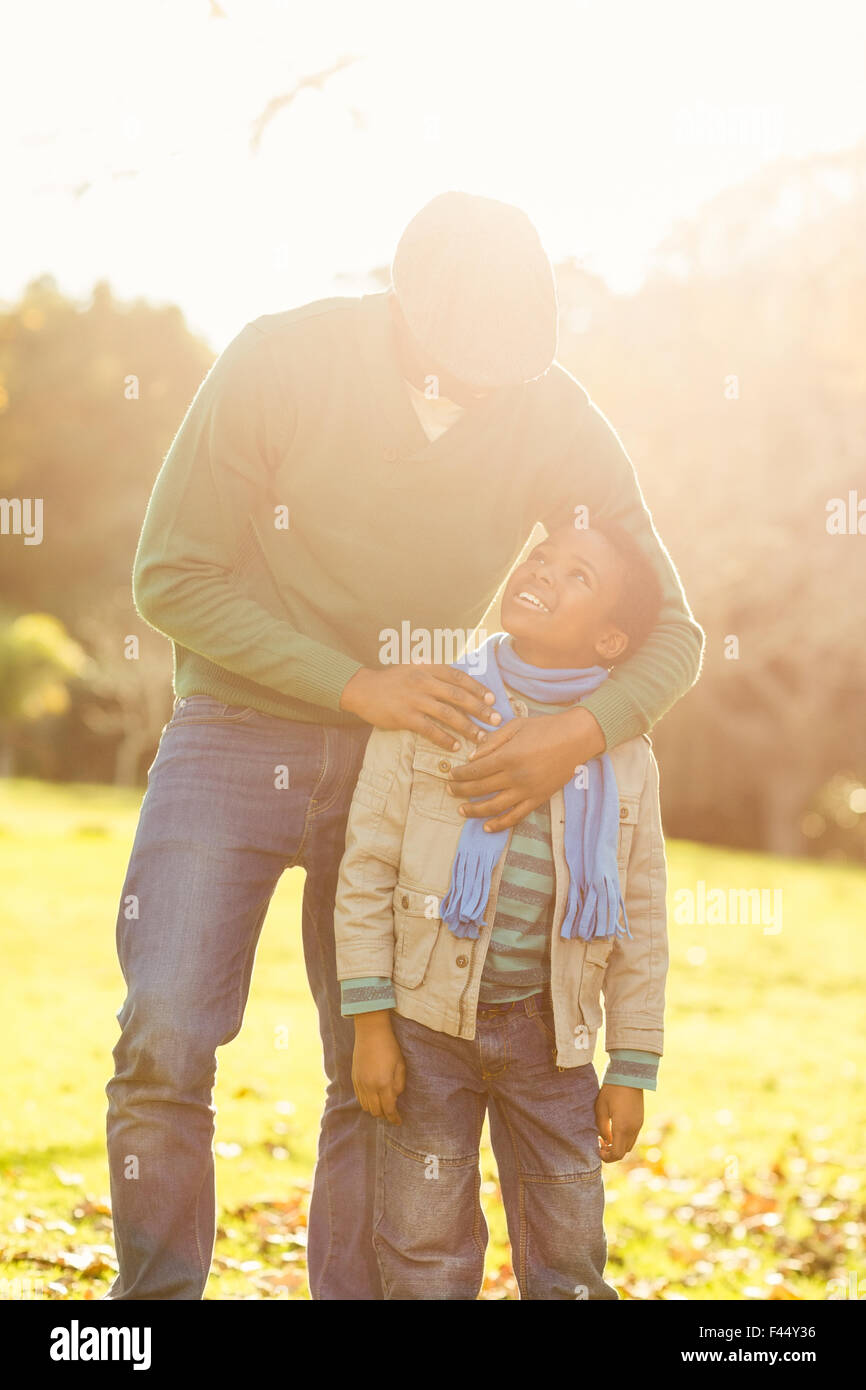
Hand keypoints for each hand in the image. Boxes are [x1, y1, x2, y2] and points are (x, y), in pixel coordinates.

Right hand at [340, 664, 499, 752]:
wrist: (362, 689)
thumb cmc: (391, 680)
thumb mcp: (413, 668)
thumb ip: (434, 673)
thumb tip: (458, 682)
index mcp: (428, 668)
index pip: (459, 677)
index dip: (478, 688)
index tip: (492, 698)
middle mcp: (424, 682)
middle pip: (458, 696)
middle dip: (480, 709)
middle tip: (496, 720)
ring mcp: (414, 700)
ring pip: (448, 714)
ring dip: (467, 727)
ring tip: (481, 737)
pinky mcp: (405, 717)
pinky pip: (430, 729)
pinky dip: (444, 739)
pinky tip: (455, 746)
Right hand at [352, 1012, 405, 1124]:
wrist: (370, 1032)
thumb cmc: (389, 1046)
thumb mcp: (401, 1064)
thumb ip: (399, 1084)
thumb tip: (395, 1097)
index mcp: (383, 1084)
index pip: (389, 1109)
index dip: (394, 1118)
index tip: (399, 1121)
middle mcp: (369, 1086)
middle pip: (376, 1111)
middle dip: (385, 1115)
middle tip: (392, 1113)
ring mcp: (360, 1082)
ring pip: (366, 1106)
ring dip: (375, 1109)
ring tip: (383, 1105)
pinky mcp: (354, 1078)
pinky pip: (359, 1097)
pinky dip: (366, 1101)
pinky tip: (373, 1097)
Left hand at [447, 706, 604, 830]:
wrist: (577, 738)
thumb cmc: (545, 728)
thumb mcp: (515, 726)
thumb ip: (492, 741)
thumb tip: (471, 757)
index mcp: (508, 756)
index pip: (475, 770)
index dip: (460, 775)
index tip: (451, 775)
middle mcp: (515, 777)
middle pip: (480, 788)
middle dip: (461, 791)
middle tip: (449, 790)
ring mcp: (527, 791)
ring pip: (494, 807)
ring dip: (475, 810)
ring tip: (462, 810)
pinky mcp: (538, 799)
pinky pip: (516, 816)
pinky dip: (500, 824)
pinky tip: (487, 826)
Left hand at [595, 1083, 643, 1162]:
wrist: (629, 1075)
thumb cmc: (611, 1090)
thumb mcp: (601, 1108)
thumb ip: (602, 1128)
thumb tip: (605, 1140)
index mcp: (622, 1128)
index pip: (617, 1154)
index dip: (606, 1157)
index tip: (597, 1149)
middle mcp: (633, 1129)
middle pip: (624, 1152)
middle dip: (611, 1152)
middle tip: (599, 1143)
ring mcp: (639, 1125)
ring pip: (629, 1145)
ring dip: (618, 1145)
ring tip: (606, 1136)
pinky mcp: (640, 1120)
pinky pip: (632, 1136)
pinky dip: (623, 1139)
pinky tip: (614, 1129)